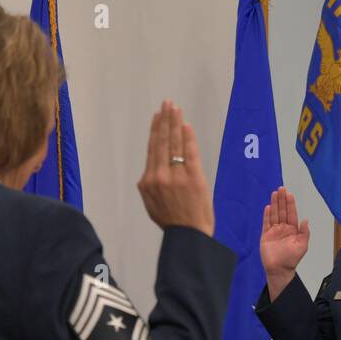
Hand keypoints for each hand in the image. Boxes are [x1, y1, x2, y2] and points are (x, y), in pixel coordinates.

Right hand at [137, 100, 214, 235]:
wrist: (188, 236)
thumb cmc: (172, 223)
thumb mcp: (151, 205)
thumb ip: (149, 188)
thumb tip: (148, 175)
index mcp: (148, 182)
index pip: (152, 149)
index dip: (155, 131)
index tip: (157, 117)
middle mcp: (159, 175)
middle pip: (162, 142)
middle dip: (164, 120)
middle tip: (167, 103)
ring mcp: (176, 176)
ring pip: (174, 144)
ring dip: (175, 123)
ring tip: (175, 108)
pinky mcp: (193, 177)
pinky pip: (189, 153)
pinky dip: (187, 138)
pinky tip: (186, 125)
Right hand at [261, 187, 309, 299]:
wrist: (279, 269)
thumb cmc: (292, 259)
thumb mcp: (302, 246)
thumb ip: (304, 233)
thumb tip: (306, 220)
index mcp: (292, 230)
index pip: (291, 214)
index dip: (290, 204)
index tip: (289, 194)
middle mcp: (283, 228)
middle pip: (282, 211)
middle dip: (282, 200)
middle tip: (281, 189)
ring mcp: (274, 231)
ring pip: (274, 214)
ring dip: (274, 204)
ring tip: (274, 193)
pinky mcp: (265, 235)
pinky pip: (266, 223)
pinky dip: (267, 215)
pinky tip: (268, 207)